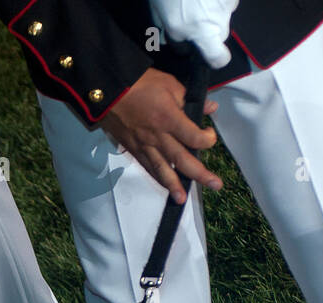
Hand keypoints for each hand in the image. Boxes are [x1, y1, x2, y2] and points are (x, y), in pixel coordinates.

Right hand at [99, 68, 221, 203]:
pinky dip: (156, 178)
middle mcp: (158, 136)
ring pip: (162, 170)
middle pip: (182, 160)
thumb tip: (209, 108)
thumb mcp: (169, 83)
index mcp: (169, 118)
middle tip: (215, 185)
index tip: (209, 136)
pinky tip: (164, 185)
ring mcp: (144, 145)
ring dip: (174, 186)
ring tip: (182, 199)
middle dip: (200, 174)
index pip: (194, 137)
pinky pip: (146, 166)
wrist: (107, 88)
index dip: (207, 140)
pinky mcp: (132, 148)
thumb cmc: (137, 82)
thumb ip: (189, 99)